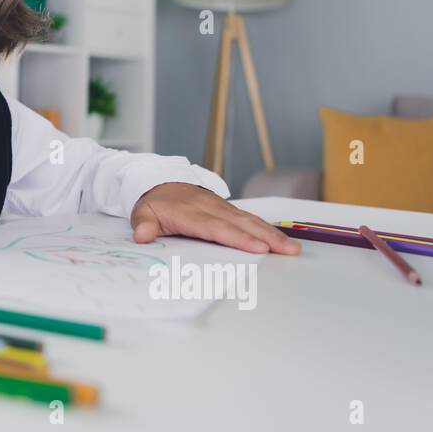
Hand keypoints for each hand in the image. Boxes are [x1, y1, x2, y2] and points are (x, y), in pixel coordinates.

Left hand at [129, 182, 299, 254]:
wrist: (159, 181)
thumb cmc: (154, 202)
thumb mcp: (142, 212)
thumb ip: (143, 225)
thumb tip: (141, 236)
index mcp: (189, 213)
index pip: (216, 228)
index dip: (238, 238)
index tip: (257, 248)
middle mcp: (210, 208)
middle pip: (240, 224)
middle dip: (265, 237)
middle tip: (286, 250)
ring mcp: (221, 207)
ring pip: (249, 220)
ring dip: (272, 234)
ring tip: (291, 248)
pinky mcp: (227, 209)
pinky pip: (249, 218)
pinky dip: (266, 228)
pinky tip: (280, 239)